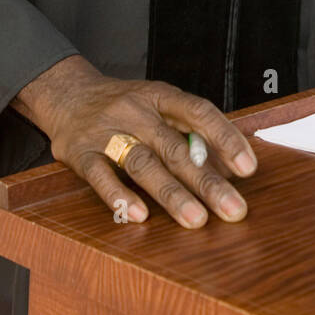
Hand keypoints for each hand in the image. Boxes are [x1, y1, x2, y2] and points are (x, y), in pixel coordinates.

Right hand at [13, 56, 256, 228]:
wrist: (66, 94)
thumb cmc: (127, 109)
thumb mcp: (159, 107)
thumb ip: (192, 135)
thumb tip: (233, 171)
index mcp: (160, 96)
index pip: (199, 112)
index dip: (225, 138)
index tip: (248, 169)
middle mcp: (135, 110)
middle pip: (175, 147)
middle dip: (207, 182)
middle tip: (234, 210)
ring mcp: (106, 131)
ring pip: (142, 163)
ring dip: (171, 194)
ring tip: (196, 220)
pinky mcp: (79, 152)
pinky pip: (100, 175)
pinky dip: (120, 196)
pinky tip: (140, 216)